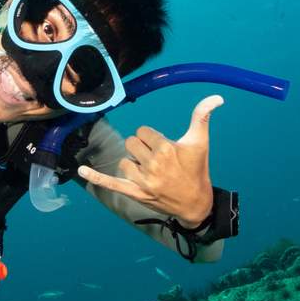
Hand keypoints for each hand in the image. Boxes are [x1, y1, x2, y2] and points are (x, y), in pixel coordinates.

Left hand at [77, 95, 223, 226]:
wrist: (196, 203)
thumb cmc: (197, 169)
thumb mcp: (200, 141)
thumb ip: (202, 116)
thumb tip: (217, 97)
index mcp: (166, 149)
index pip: (143, 132)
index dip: (152, 137)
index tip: (164, 147)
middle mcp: (152, 165)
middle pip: (131, 143)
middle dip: (142, 148)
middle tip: (157, 159)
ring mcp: (142, 181)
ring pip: (124, 160)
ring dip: (134, 163)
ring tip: (150, 171)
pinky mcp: (135, 193)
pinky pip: (111, 183)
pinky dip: (96, 177)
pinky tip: (82, 170)